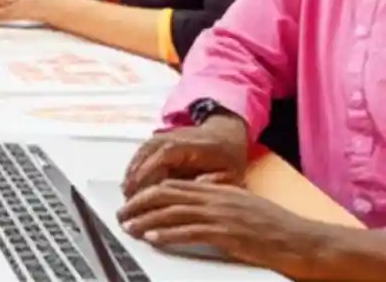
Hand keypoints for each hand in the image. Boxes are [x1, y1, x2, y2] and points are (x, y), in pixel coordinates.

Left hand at [118, 180, 328, 278]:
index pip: (174, 184)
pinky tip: (153, 238)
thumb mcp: (242, 204)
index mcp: (218, 189)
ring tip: (129, 227)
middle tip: (122, 214)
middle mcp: (217, 197)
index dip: (148, 191)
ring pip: (174, 212)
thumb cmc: (275, 226)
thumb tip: (194, 200)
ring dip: (147, 220)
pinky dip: (168, 235)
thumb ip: (218, 198)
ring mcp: (222, 215)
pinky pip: (191, 232)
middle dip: (140, 203)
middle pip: (167, 194)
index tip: (132, 200)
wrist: (304, 240)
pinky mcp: (229, 234)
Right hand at [122, 114, 248, 197]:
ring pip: (135, 162)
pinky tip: (131, 192)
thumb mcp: (230, 173)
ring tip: (129, 205)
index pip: (155, 163)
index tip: (139, 203)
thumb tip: (196, 188)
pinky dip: (132, 175)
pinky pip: (137, 160)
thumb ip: (215, 183)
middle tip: (130, 211)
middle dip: (133, 187)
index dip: (145, 184)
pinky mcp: (152, 143)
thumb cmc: (226, 156)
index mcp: (182, 146)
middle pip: (140, 164)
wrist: (223, 134)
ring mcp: (156, 139)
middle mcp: (164, 139)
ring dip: (130, 182)